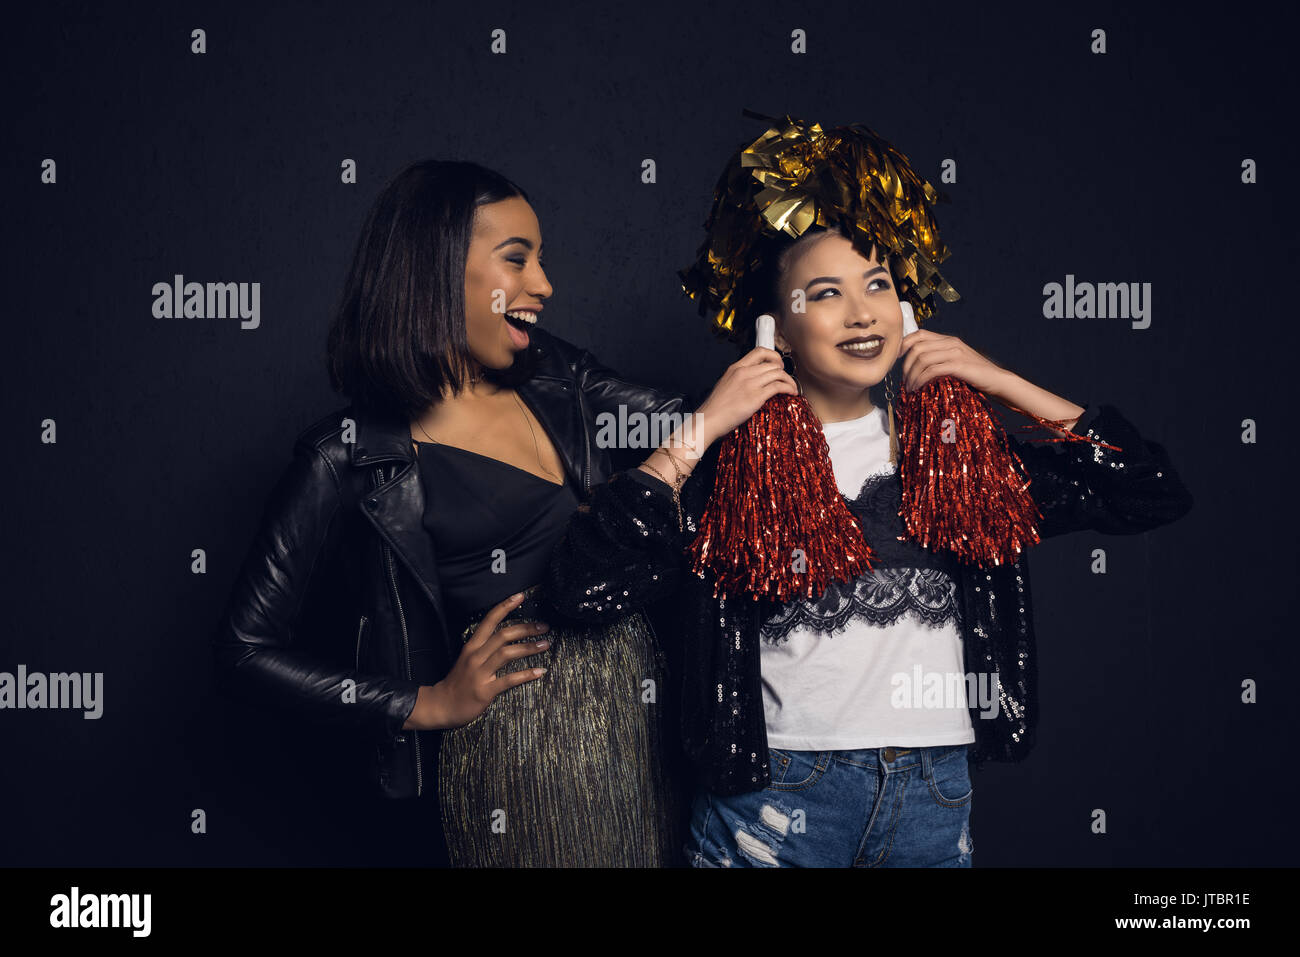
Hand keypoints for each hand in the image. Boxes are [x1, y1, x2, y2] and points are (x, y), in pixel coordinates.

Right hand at [407, 592, 549, 729]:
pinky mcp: (485, 690)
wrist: (441, 705)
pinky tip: (539, 671)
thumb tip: (506, 638)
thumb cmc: (457, 682)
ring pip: (506, 654)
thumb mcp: (467, 659)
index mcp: (472, 646)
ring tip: (545, 644)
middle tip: (543, 626)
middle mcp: (476, 656)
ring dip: (529, 648)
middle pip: (503, 635)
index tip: (520, 596)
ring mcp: (480, 673)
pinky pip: (509, 680)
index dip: (505, 607)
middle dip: (525, 628)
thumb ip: (484, 648)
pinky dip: (526, 675)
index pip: (489, 620)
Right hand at [694, 346, 798, 447]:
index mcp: (736, 368)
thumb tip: (753, 383)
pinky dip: (789, 388)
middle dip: (784, 370)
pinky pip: (779, 386)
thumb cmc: (715, 408)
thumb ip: (739, 380)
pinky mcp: (756, 396)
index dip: (773, 356)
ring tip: (792, 388)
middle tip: (786, 378)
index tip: (777, 364)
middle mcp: (744, 372)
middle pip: (772, 363)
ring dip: (789, 380)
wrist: (708, 419)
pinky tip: (791, 393)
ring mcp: (750, 383)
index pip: (759, 351)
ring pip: (778, 373)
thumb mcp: (725, 385)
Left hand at [898, 329, 1007, 393]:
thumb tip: (916, 368)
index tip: (897, 361)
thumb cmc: (975, 376)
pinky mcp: (959, 365)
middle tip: (904, 380)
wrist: (998, 381)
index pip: (919, 334)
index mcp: (949, 340)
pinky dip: (920, 379)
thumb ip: (939, 360)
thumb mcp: (955, 363)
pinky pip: (932, 369)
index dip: (903, 345)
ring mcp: (955, 353)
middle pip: (917, 346)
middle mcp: (951, 343)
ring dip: (911, 375)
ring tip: (910, 388)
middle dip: (905, 364)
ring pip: (922, 358)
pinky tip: (918, 388)